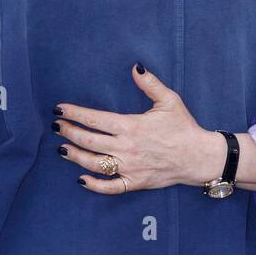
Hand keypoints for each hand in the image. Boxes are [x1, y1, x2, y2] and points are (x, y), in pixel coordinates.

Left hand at [54, 64, 222, 194]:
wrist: (198, 156)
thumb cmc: (184, 127)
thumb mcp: (169, 100)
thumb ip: (149, 84)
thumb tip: (135, 67)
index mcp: (131, 126)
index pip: (94, 119)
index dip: (74, 113)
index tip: (60, 109)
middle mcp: (126, 147)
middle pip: (88, 140)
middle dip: (69, 132)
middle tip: (57, 126)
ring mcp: (130, 167)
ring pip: (94, 163)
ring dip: (75, 155)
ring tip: (62, 148)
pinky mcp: (135, 182)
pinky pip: (110, 187)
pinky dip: (94, 185)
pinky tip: (81, 179)